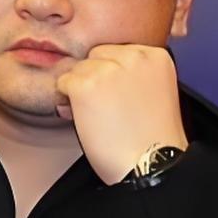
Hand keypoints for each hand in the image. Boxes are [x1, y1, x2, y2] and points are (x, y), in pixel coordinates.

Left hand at [55, 44, 188, 185]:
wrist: (150, 165)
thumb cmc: (151, 139)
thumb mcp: (153, 92)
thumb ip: (129, 74)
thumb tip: (93, 69)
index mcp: (154, 56)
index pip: (116, 52)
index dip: (111, 76)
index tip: (117, 96)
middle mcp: (132, 56)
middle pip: (96, 56)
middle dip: (95, 78)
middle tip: (105, 108)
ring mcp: (107, 69)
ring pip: (78, 69)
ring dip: (80, 90)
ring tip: (98, 116)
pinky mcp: (85, 85)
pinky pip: (63, 83)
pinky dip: (67, 100)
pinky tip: (86, 118)